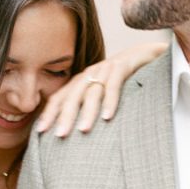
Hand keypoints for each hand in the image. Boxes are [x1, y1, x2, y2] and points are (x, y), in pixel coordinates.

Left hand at [36, 42, 165, 137]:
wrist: (149, 53)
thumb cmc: (126, 78)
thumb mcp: (104, 92)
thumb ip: (90, 107)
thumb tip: (77, 132)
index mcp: (83, 81)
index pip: (61, 97)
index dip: (50, 113)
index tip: (40, 132)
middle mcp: (91, 73)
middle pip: (73, 97)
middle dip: (65, 116)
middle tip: (59, 135)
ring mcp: (106, 68)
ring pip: (92, 93)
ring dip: (87, 113)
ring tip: (83, 130)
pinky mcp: (123, 65)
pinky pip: (114, 85)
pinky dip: (110, 101)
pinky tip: (108, 117)